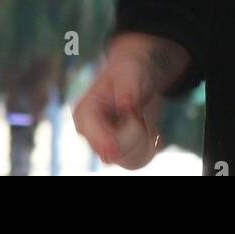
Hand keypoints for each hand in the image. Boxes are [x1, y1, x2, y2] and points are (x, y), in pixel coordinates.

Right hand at [73, 33, 186, 168]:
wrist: (138, 78)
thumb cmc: (130, 71)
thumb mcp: (130, 73)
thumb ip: (128, 89)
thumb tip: (125, 106)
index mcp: (84, 114)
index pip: (94, 138)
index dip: (107, 143)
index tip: (119, 145)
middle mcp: (91, 135)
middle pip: (117, 153)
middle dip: (136, 134)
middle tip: (138, 112)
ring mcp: (105, 146)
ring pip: (131, 161)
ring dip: (145, 141)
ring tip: (142, 118)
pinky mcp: (119, 154)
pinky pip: (139, 162)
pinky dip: (149, 148)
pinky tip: (147, 129)